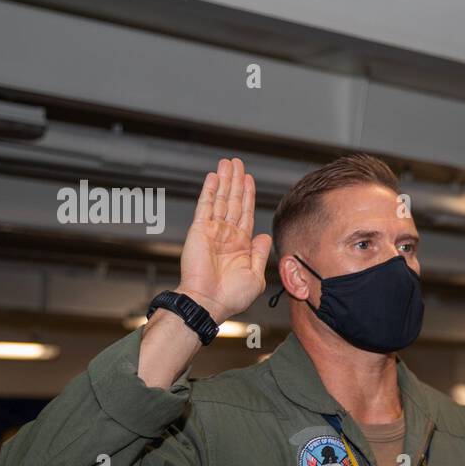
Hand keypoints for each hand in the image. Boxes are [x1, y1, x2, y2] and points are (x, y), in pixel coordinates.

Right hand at [175, 158, 271, 323]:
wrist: (208, 302)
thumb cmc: (231, 296)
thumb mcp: (255, 275)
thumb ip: (260, 254)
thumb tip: (265, 236)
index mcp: (241, 245)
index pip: (246, 213)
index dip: (248, 195)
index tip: (249, 179)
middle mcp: (226, 235)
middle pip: (234, 201)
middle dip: (235, 181)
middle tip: (237, 163)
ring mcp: (212, 231)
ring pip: (221, 199)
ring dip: (224, 180)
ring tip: (227, 163)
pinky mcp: (199, 231)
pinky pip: (205, 206)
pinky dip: (209, 191)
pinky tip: (213, 177)